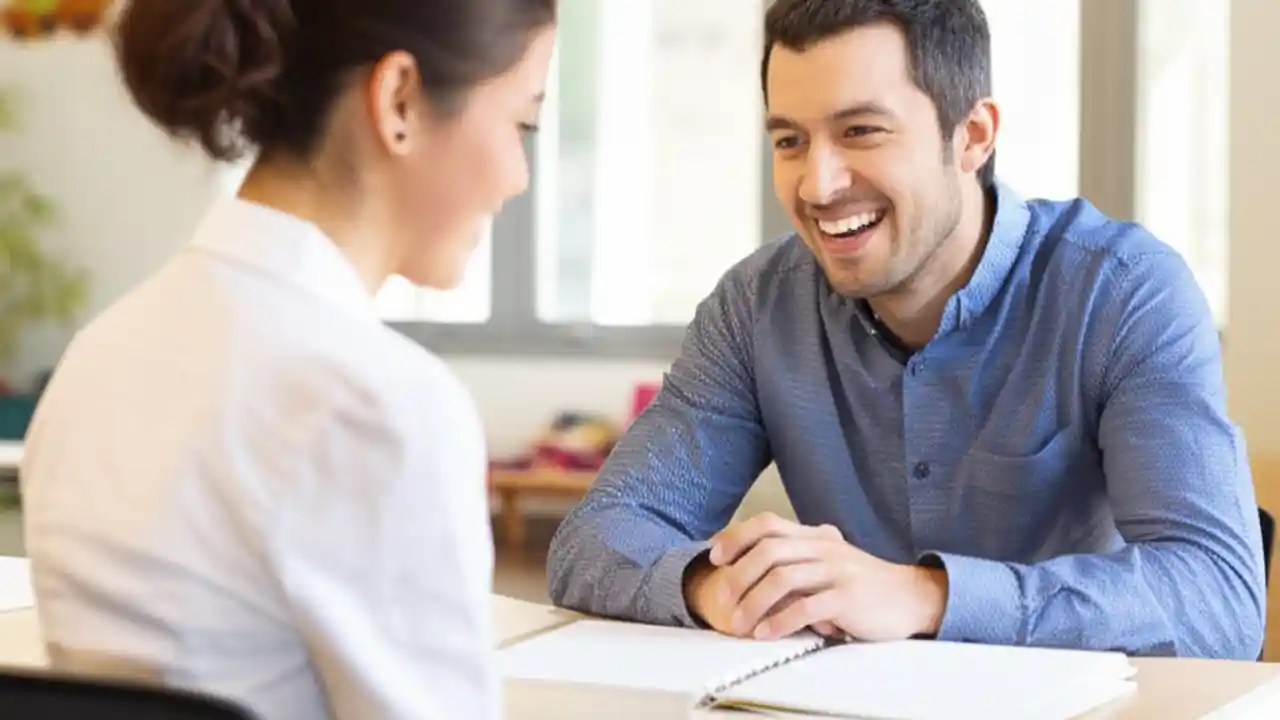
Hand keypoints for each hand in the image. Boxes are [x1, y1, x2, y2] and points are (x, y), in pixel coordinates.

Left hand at [694, 513, 948, 641]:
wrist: (911, 596)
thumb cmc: (863, 583)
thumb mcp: (829, 561)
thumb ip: (797, 559)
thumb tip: (750, 568)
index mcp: (815, 536)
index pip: (768, 524)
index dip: (736, 536)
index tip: (715, 555)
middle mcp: (824, 547)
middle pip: (768, 550)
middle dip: (738, 575)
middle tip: (721, 598)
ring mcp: (837, 571)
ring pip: (783, 578)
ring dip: (753, 602)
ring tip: (737, 624)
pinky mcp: (848, 598)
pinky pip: (807, 607)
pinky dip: (780, 621)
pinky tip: (765, 633)